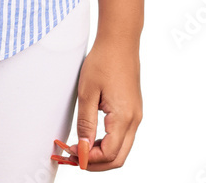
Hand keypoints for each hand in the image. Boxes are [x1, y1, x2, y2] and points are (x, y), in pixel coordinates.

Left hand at [64, 37, 142, 170]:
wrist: (120, 41)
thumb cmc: (103, 61)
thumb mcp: (88, 91)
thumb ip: (85, 122)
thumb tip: (82, 148)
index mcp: (124, 118)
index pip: (108, 154)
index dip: (88, 159)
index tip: (70, 154)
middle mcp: (134, 121)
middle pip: (117, 158)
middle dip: (95, 163)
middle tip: (73, 158)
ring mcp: (135, 116)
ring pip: (121, 149)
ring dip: (100, 154)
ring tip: (78, 148)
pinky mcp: (132, 110)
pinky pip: (122, 136)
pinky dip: (106, 143)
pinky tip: (90, 137)